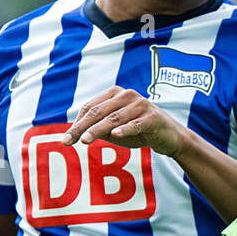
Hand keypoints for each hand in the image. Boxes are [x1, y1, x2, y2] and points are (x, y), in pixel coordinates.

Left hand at [63, 87, 190, 156]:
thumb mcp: (115, 129)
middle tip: (68, 141)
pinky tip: (115, 135)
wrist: (169, 137)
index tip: (66, 139)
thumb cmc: (139, 130)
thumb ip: (98, 127)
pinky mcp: (153, 117)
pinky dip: (125, 129)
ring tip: (84, 141)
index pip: (90, 108)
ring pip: (114, 118)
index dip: (76, 124)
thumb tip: (73, 132)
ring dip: (97, 130)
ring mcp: (141, 105)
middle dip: (81, 127)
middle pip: (99, 112)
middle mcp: (128, 95)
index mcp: (116, 94)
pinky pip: (136, 124)